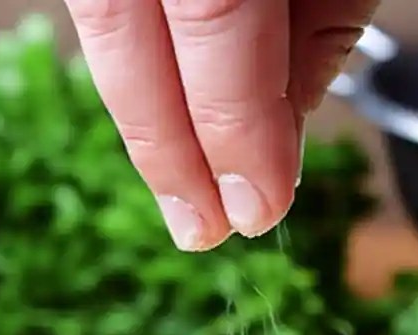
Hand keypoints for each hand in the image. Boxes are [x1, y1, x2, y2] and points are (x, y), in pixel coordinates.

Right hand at [63, 0, 380, 250]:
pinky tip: (169, 113)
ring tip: (184, 192)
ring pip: (98, 18)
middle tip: (201, 228)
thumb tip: (281, 135)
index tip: (257, 208)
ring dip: (143, 114)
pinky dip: (139, 62)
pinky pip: (101, 1)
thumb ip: (319, 31)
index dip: (232, 127)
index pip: (214, 19)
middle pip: (124, 32)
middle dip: (165, 149)